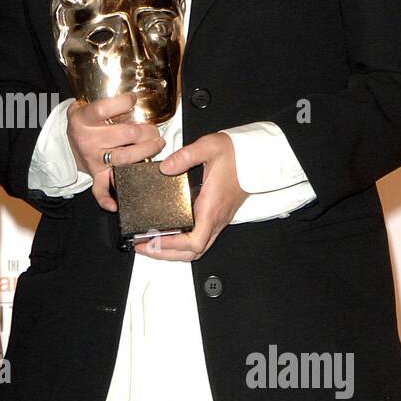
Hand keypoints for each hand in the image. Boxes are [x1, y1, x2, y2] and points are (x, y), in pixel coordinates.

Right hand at [67, 94, 165, 211]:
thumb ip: (105, 103)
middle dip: (147, 131)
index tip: (133, 100)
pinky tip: (114, 204)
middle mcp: (88, 140)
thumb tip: (134, 97)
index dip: (122, 103)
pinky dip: (106, 198)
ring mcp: (93, 159)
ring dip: (145, 152)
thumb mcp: (85, 107)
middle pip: (125, 134)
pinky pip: (99, 189)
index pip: (103, 109)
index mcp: (84, 119)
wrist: (64, 144)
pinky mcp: (96, 174)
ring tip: (156, 145)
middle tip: (155, 131)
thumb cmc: (84, 123)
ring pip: (124, 158)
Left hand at [134, 132, 247, 261]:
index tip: (153, 239)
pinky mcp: (217, 216)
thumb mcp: (209, 147)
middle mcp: (216, 218)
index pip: (195, 241)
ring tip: (152, 245)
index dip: (172, 245)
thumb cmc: (237, 154)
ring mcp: (218, 219)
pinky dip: (182, 243)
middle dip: (165, 254)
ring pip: (197, 249)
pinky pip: (200, 238)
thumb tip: (165, 168)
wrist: (257, 156)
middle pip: (192, 252)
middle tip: (143, 246)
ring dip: (173, 252)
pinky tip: (169, 235)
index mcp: (212, 207)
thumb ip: (185, 156)